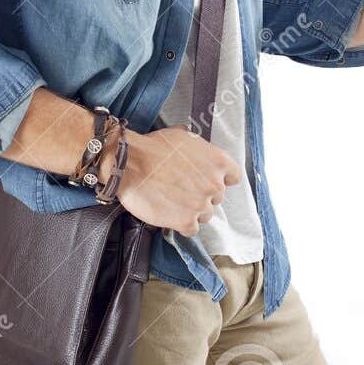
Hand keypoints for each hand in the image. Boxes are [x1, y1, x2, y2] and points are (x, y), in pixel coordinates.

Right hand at [105, 124, 239, 235]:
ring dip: (193, 210)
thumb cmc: (153, 147)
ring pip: (205, 214)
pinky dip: (182, 224)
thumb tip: (195, 149)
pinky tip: (170, 214)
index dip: (220, 178)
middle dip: (202, 194)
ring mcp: (202, 205)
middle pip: (216, 197)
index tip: (208, 179)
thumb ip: (198, 148)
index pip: (233, 176)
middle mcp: (214, 185)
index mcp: (218, 161)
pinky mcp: (186, 221)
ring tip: (174, 203)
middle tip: (183, 190)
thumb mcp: (182, 136)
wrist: (130, 163)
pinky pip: (192, 228)